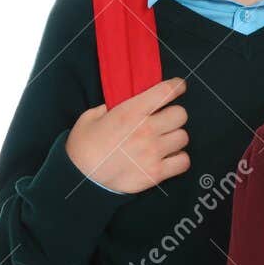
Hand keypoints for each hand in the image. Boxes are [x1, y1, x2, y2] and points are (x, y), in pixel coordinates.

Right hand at [65, 77, 190, 192]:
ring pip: (183, 137)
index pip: (166, 92)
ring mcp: (153, 153)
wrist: (80, 178)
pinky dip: (178, 159)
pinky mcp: (156, 173)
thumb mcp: (92, 116)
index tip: (179, 87)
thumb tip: (128, 101)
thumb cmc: (83, 146)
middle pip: (181, 115)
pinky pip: (183, 161)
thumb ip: (114, 106)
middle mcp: (146, 130)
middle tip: (164, 120)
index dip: (176, 86)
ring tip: (162, 141)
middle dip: (174, 115)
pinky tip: (167, 157)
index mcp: (131, 112)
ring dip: (174, 138)